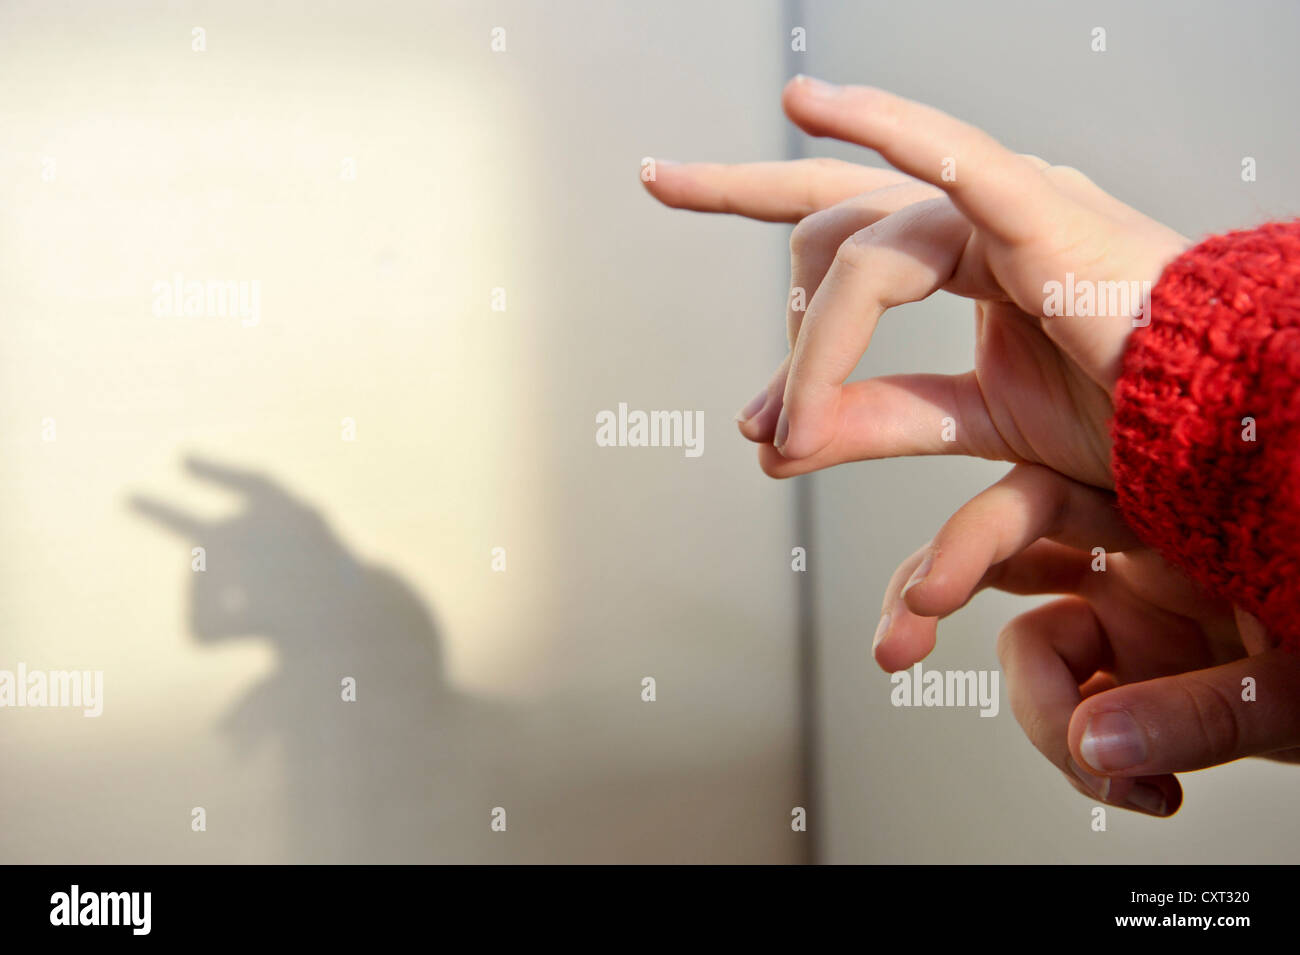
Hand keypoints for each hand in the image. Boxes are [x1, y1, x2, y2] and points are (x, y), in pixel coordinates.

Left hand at [643, 76, 1187, 487]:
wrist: (1214, 430)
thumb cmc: (1120, 414)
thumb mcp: (967, 421)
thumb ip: (875, 422)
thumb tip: (771, 443)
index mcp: (959, 250)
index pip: (839, 234)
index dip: (763, 265)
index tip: (722, 334)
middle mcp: (972, 215)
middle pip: (831, 204)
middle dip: (739, 198)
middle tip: (663, 183)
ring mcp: (1007, 209)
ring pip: (866, 245)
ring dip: (814, 342)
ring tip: (790, 427)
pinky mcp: (1047, 217)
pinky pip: (959, 167)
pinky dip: (891, 134)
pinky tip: (813, 104)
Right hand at [877, 464, 1299, 815]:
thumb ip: (1201, 712)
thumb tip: (1095, 750)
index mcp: (1172, 512)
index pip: (1037, 504)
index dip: (968, 547)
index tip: (927, 601)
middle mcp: (1137, 556)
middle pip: (1000, 554)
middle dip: (931, 598)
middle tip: (897, 649)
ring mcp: (1132, 620)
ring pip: (1030, 647)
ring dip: (1037, 717)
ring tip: (1105, 775)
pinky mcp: (1136, 677)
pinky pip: (1071, 715)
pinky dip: (1087, 762)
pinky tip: (1140, 791)